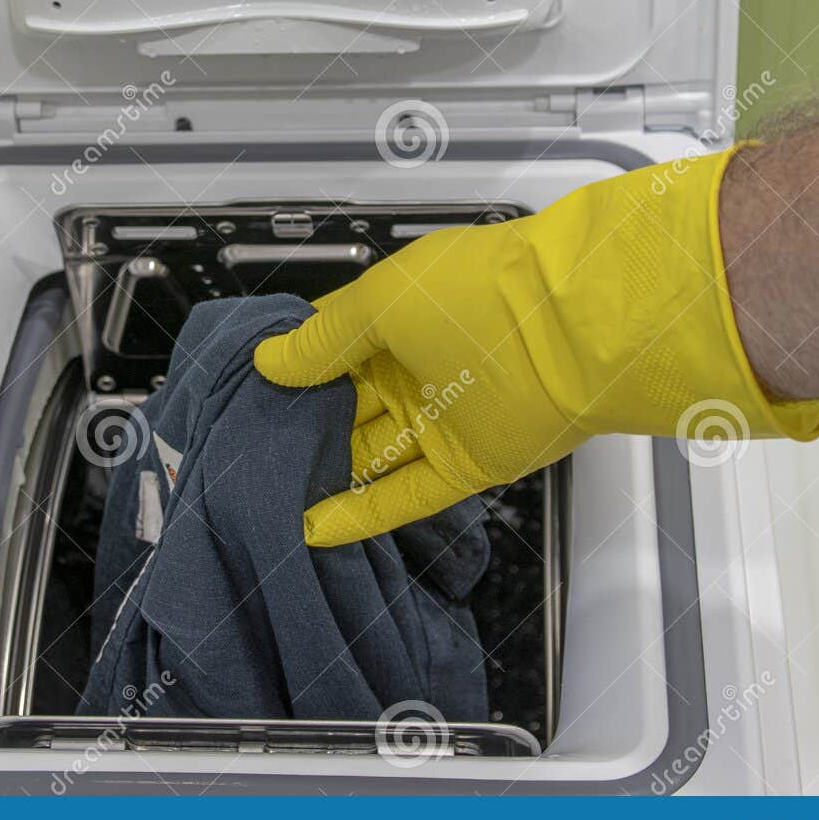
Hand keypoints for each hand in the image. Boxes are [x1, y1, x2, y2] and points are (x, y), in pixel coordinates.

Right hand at [254, 148, 818, 545]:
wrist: (577, 329)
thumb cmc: (478, 293)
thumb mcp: (382, 299)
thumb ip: (324, 339)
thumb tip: (271, 362)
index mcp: (400, 314)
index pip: (333, 346)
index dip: (290, 368)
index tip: (241, 394)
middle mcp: (420, 367)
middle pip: (348, 406)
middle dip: (300, 427)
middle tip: (242, 451)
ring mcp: (443, 419)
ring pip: (371, 454)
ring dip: (323, 474)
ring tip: (263, 495)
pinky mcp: (467, 466)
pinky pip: (405, 496)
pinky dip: (361, 513)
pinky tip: (313, 526)